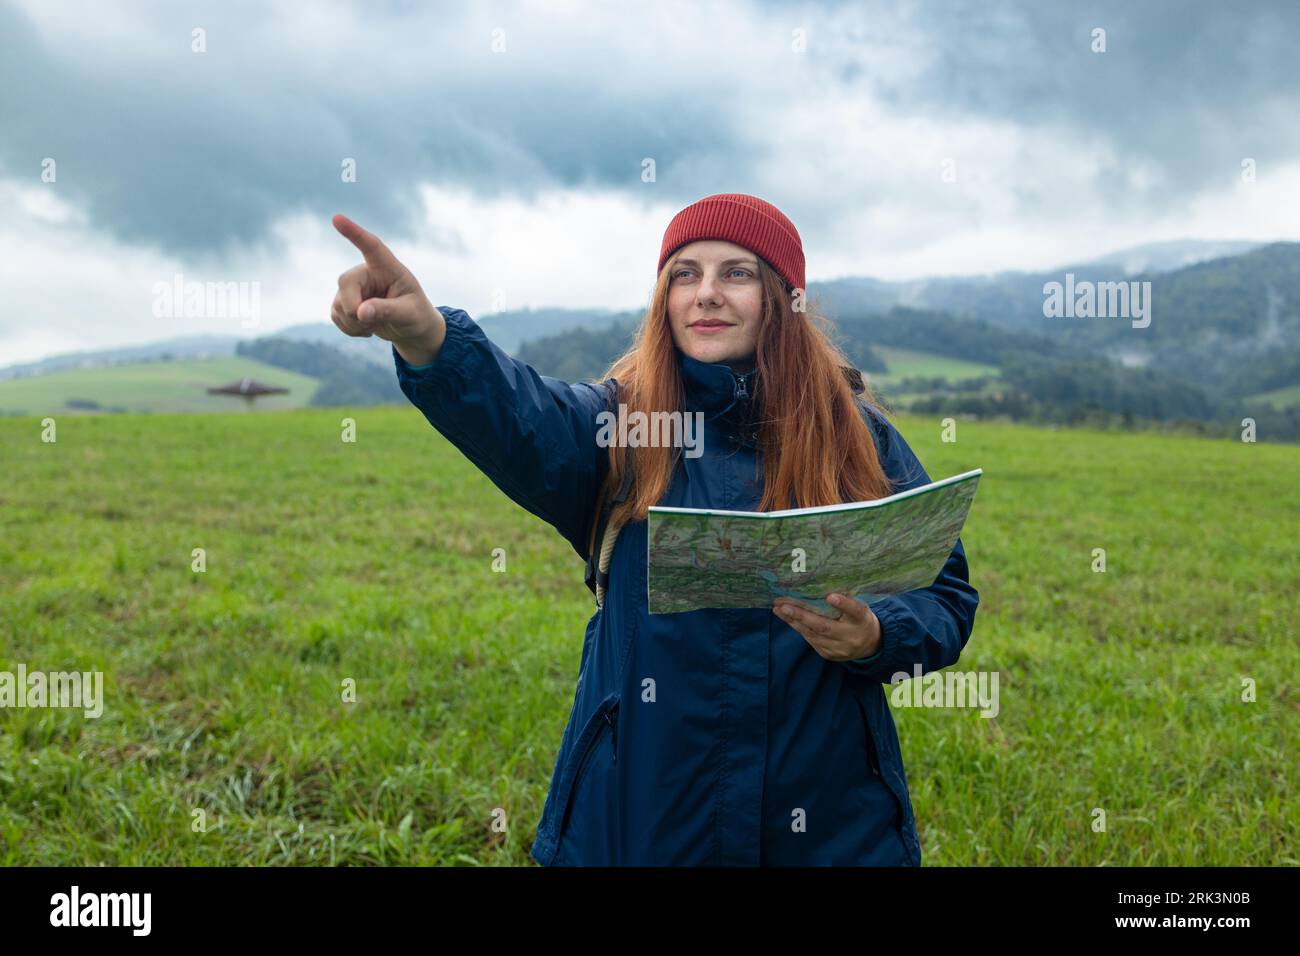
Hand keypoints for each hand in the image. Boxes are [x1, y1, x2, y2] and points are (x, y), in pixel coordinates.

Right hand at [330, 213, 445, 364]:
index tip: (337, 218)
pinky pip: (335, 315)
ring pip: (338, 303)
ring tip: (374, 326)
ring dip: (353, 323)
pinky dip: (349, 328)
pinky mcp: (345, 302)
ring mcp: (355, 288)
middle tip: (370, 323)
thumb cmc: (417, 315)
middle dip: (353, 308)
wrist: (412, 329)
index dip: (354, 232)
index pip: (371, 247)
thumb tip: (360, 312)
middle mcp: (368, 273)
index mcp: (388, 268)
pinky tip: (366, 329)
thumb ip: (387, 310)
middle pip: (345, 282)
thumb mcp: (409, 314)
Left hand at [773, 593, 881, 661]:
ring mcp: (840, 648)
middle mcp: (851, 636)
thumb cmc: (860, 619)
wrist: (870, 645)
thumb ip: (846, 599)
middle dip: (802, 616)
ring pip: (813, 635)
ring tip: (779, 610)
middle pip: (825, 626)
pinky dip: (799, 629)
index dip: (843, 604)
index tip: (831, 596)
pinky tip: (789, 619)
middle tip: (784, 606)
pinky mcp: (829, 655)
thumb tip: (821, 583)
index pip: (855, 611)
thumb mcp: (861, 607)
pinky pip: (811, 641)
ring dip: (794, 622)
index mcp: (862, 620)